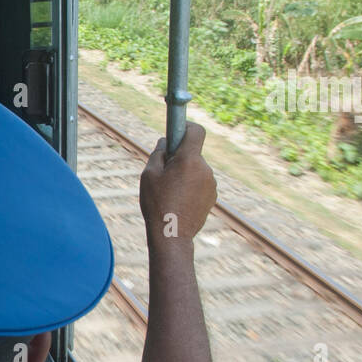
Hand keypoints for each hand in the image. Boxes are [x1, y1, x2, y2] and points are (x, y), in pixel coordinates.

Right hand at [138, 122, 216, 244]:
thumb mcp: (149, 174)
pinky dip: (191, 186)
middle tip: (164, 172)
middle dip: (180, 157)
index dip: (186, 127)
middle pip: (193, 153)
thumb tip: (165, 143)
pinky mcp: (212, 196)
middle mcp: (204, 169)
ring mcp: (211, 183)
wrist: (172, 234)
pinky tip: (178, 200)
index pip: (196, 131)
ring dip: (185, 174)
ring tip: (170, 191)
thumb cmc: (157, 203)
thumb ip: (158, 153)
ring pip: (196, 169)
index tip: (177, 131)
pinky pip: (200, 183)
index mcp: (189, 160)